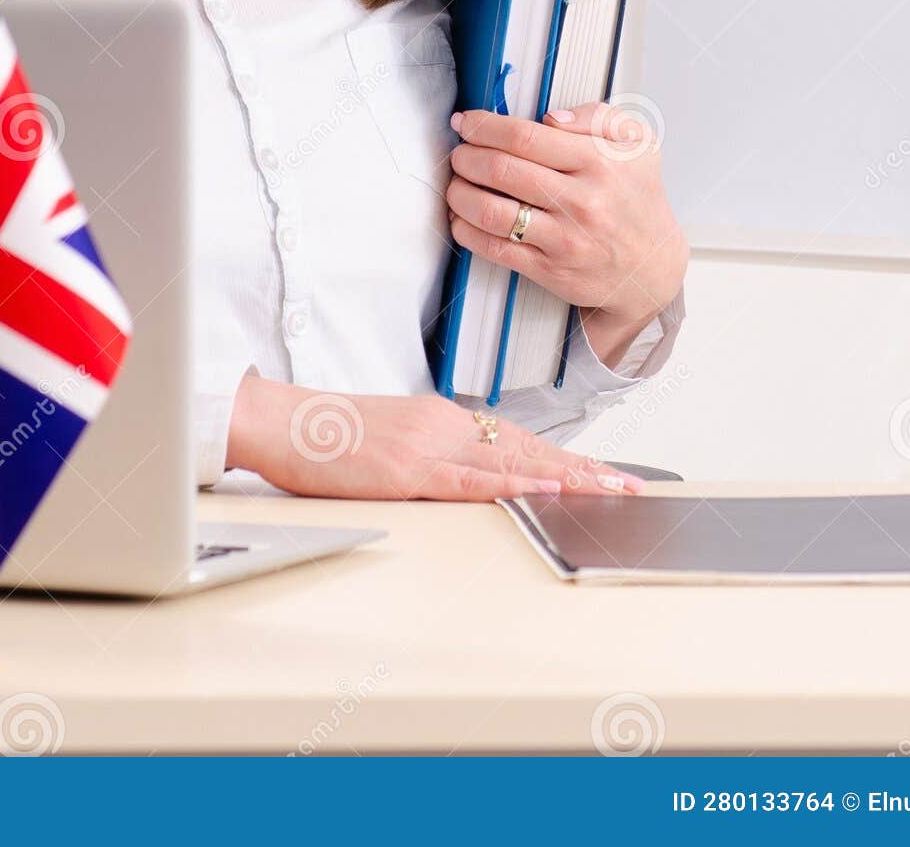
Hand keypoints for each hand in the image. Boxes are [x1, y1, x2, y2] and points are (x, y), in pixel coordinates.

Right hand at [225, 374, 644, 500]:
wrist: (279, 421)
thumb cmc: (325, 435)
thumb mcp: (388, 441)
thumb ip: (431, 455)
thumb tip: (465, 477)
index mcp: (440, 419)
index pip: (516, 439)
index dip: (564, 456)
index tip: (603, 473)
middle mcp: (444, 425)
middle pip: (528, 447)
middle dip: (583, 468)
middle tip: (630, 486)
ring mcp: (429, 445)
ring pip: (512, 460)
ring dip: (567, 476)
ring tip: (611, 491)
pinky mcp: (408, 469)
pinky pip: (471, 480)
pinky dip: (513, 483)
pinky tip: (545, 488)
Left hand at [444, 101, 688, 368]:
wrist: (651, 269)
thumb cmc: (636, 199)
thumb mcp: (637, 145)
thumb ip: (598, 117)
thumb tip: (551, 118)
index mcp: (599, 163)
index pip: (524, 137)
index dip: (484, 126)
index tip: (466, 122)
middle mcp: (582, 201)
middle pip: (500, 170)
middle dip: (466, 156)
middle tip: (459, 152)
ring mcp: (564, 239)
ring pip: (490, 211)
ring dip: (459, 192)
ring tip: (457, 182)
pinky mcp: (549, 270)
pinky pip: (493, 248)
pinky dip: (466, 229)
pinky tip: (462, 216)